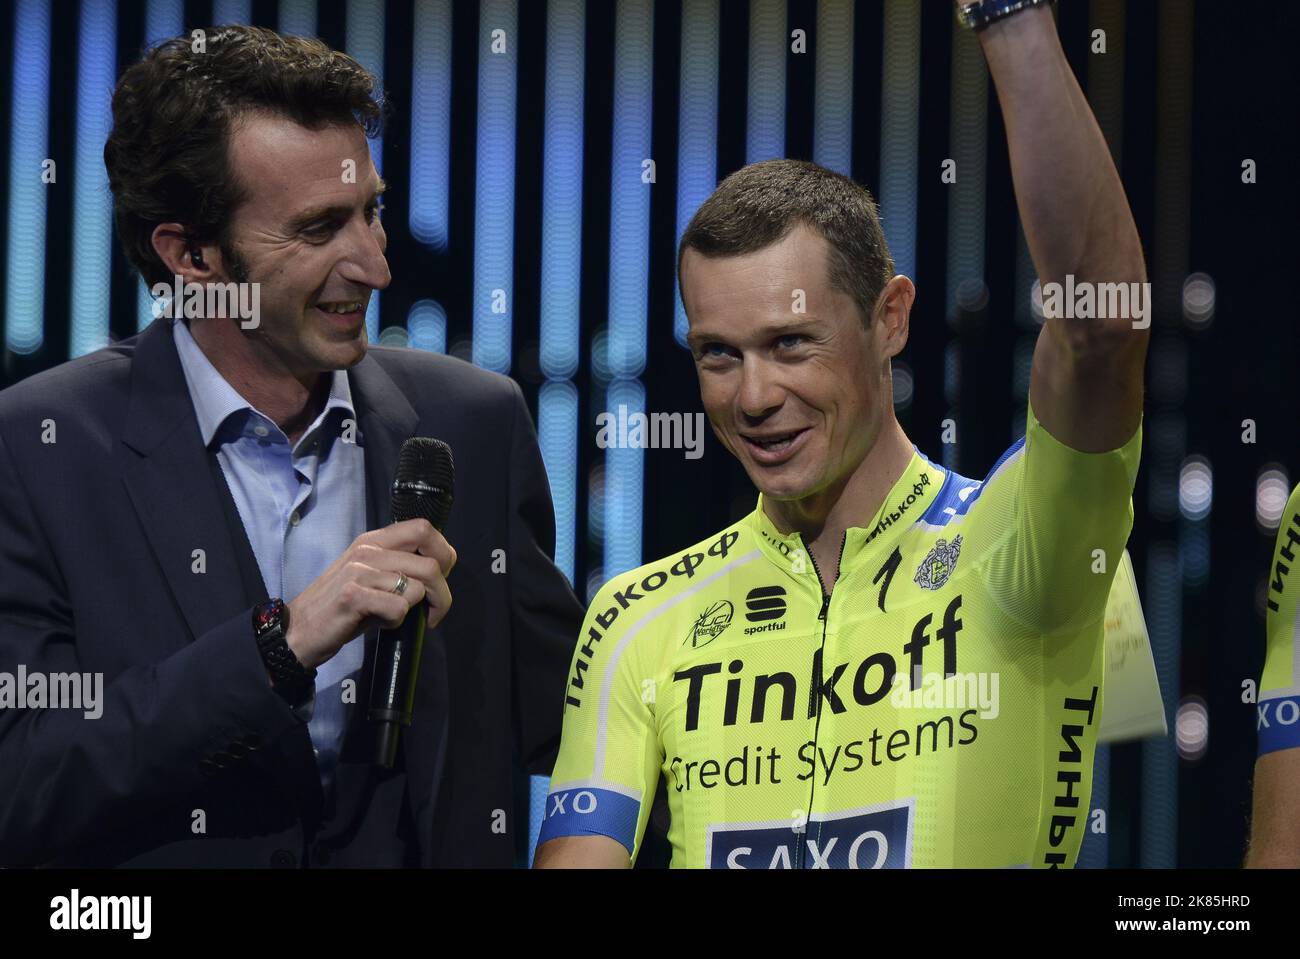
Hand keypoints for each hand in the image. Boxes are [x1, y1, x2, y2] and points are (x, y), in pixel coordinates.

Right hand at [284, 518, 456, 669]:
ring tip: (400, 619)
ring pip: (418, 587)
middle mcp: (367, 549)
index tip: (440, 578)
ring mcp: (359, 571)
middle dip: (441, 593)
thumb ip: (399, 566)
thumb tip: (438, 570)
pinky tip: (380, 623)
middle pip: (431, 563)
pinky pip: (399, 608)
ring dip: (418, 610)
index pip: (424, 528)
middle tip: (433, 612)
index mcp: (373, 540)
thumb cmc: (342, 607)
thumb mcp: (370, 576)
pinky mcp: (353, 596)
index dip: (443, 554)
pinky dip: (396, 621)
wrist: (298, 631)